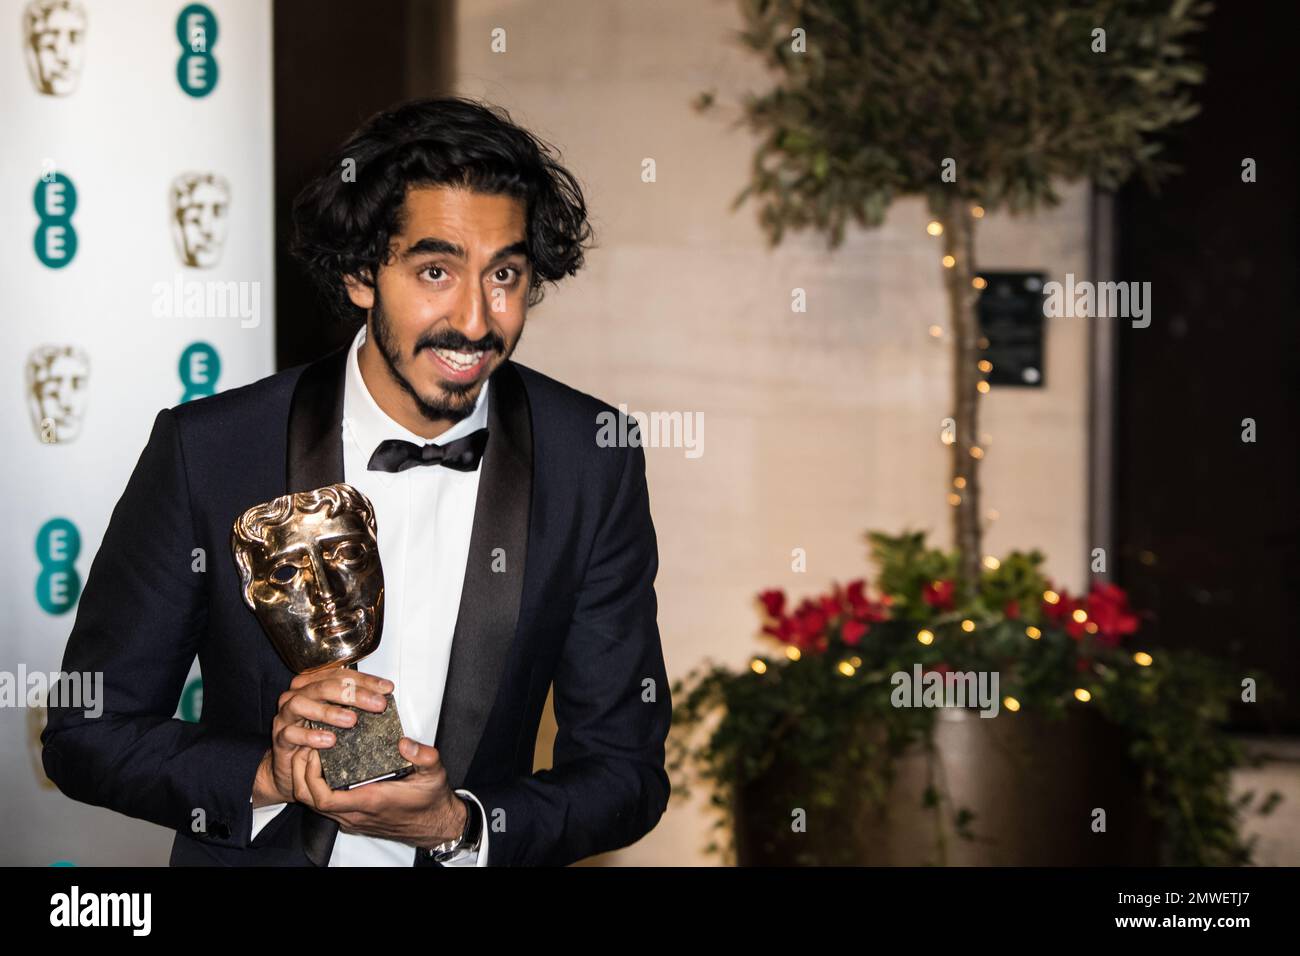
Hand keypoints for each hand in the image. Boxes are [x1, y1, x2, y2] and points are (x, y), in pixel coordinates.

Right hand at [254, 667, 392, 806]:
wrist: (290, 764)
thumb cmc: (315, 735)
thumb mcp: (337, 717)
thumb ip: (354, 705)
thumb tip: (383, 697)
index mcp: (313, 684)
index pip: (340, 675)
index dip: (365, 680)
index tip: (387, 688)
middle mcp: (297, 694)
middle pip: (324, 687)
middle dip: (354, 694)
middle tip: (377, 704)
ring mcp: (286, 715)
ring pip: (303, 704)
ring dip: (329, 711)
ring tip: (352, 721)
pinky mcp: (279, 737)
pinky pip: (291, 733)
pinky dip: (310, 736)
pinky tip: (329, 740)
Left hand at [291, 736, 465, 848]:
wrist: (436, 826)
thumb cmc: (431, 801)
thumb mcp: (434, 773)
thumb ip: (423, 756)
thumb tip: (405, 743)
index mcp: (370, 801)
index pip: (324, 798)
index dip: (310, 776)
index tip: (314, 752)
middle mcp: (356, 813)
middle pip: (310, 801)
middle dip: (300, 773)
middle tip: (305, 747)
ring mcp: (353, 818)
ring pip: (314, 804)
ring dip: (306, 780)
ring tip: (311, 753)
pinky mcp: (355, 818)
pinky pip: (325, 806)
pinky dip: (316, 787)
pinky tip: (324, 767)